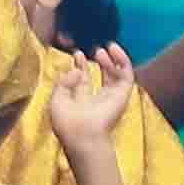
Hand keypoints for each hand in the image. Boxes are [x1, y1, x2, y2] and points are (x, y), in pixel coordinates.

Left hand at [43, 39, 135, 168]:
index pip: (84, 80)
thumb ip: (63, 83)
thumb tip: (76, 70)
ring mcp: (112, 97)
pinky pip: (127, 75)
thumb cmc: (67, 122)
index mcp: (81, 102)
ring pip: (116, 75)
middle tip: (94, 50)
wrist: (83, 135)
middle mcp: (98, 99)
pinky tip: (114, 50)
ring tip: (102, 50)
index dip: (81, 66)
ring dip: (110, 61)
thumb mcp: (57, 100)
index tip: (77, 53)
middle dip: (99, 62)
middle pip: (102, 76)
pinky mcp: (123, 95)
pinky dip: (122, 60)